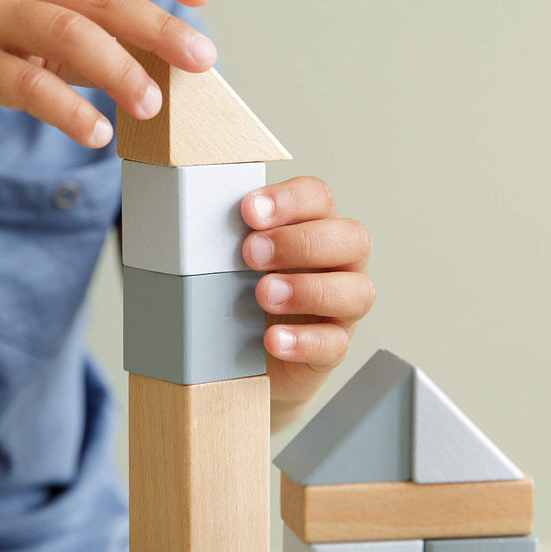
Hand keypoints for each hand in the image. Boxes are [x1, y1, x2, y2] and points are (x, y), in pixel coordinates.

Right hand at [0, 0, 215, 138]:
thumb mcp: (9, 18)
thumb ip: (67, 30)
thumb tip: (140, 62)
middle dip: (158, 25)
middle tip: (202, 58)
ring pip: (68, 33)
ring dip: (120, 70)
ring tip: (152, 106)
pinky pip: (26, 85)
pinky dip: (67, 110)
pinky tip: (95, 133)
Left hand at [241, 177, 374, 429]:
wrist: (244, 353)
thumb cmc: (243, 291)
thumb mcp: (234, 259)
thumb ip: (228, 238)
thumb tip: (193, 223)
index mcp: (316, 225)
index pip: (318, 197)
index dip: (288, 200)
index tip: (250, 211)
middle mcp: (341, 261)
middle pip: (351, 238)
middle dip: (298, 243)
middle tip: (251, 253)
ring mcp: (344, 305)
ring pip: (357, 291)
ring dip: (307, 290)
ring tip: (263, 294)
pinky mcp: (335, 345)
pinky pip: (335, 343)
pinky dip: (304, 341)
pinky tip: (273, 339)